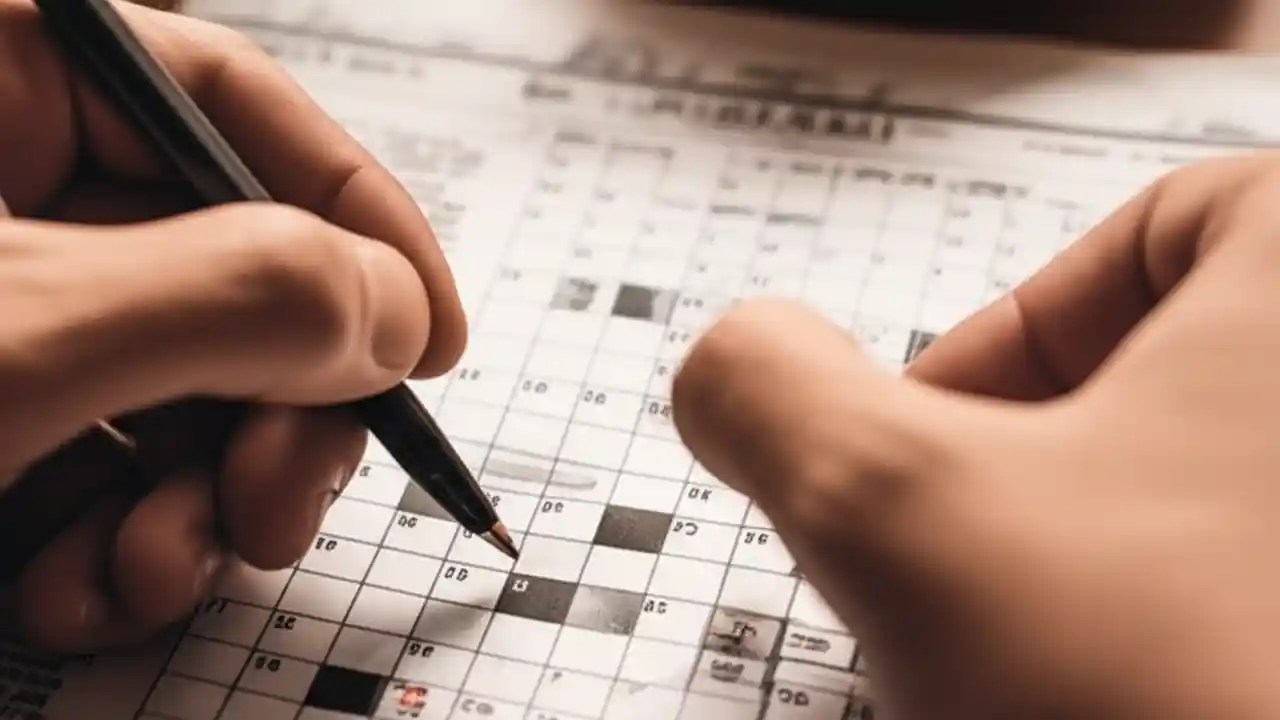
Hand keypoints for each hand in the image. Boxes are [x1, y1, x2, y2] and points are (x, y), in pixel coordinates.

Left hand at [0, 0, 464, 651]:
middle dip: (276, 417)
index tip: (438, 340)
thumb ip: (242, 296)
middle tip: (280, 507)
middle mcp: (11, 194)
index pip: (236, 108)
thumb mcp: (33, 332)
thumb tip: (398, 315)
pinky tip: (78, 594)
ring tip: (145, 576)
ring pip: (187, 395)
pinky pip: (111, 468)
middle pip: (232, 277)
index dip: (362, 217)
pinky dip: (118, 549)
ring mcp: (4, 317)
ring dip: (197, 512)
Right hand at [672, 152, 1279, 719]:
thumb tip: (734, 366)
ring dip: (1110, 573)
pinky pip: (1248, 586)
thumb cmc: (1181, 702)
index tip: (952, 457)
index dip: (1017, 337)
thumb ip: (771, 389)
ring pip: (1216, 503)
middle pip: (1189, 380)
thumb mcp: (897, 510)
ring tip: (1071, 675)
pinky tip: (1137, 701)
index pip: (1159, 229)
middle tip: (1002, 581)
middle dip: (1049, 481)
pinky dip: (1178, 638)